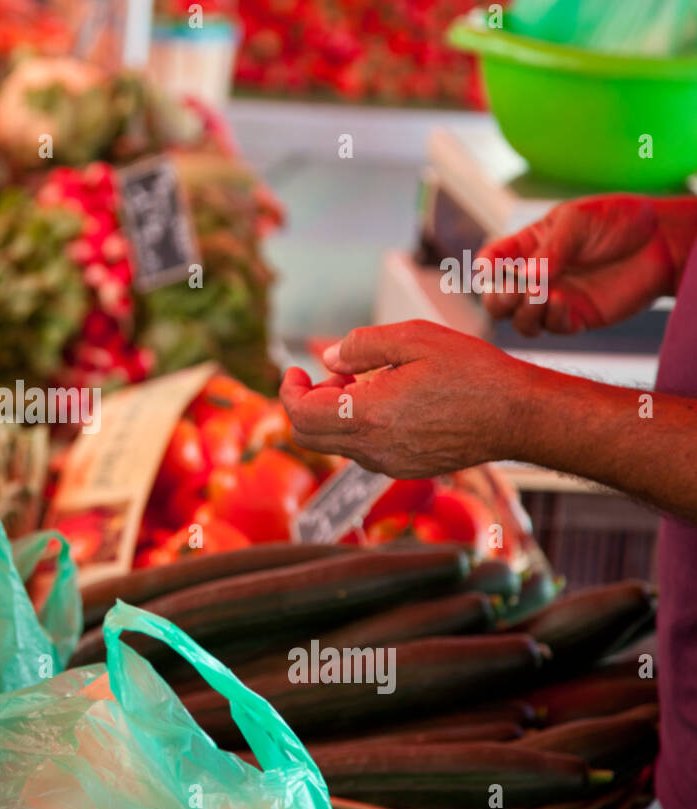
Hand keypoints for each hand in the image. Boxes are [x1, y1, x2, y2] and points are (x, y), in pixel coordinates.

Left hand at [279, 321, 531, 477]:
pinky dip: (357, 428)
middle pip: (308, 437)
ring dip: (333, 415)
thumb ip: (361, 345)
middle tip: (329, 376)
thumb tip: (328, 358)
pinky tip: (385, 403)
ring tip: (363, 383)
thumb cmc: (472, 372)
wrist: (519, 415)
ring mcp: (389, 465)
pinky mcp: (405, 469)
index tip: (295, 370)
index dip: (289, 390)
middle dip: (306, 403)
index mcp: (369, 416)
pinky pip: (362, 453)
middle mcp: (373, 449)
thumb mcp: (414, 338)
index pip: (300, 414)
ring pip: (335, 446)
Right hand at [476, 195, 672, 335]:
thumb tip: (526, 279)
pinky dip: (553, 317)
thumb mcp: (576, 221)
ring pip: (520, 321)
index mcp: (527, 248)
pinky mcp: (577, 317)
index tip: (491, 269)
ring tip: (539, 297)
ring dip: (523, 313)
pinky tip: (564, 301)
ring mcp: (554, 300)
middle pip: (497, 301)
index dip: (486, 268)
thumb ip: (550, 250)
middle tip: (512, 293)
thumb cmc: (616, 220)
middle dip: (496, 300)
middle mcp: (535, 277)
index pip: (492, 262)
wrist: (660, 239)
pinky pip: (554, 327)